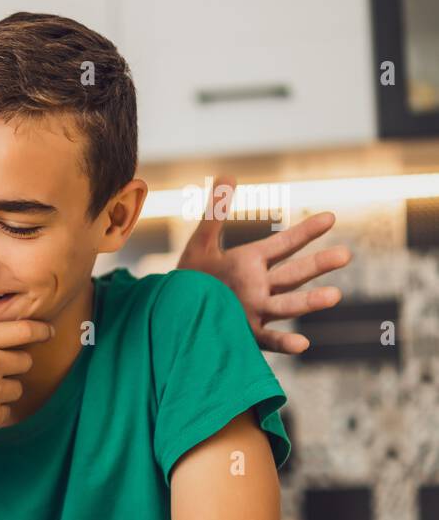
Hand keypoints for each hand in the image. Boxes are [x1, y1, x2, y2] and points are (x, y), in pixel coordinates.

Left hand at [177, 174, 351, 353]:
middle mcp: (259, 286)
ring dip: (310, 302)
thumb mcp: (202, 243)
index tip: (330, 217)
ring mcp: (255, 310)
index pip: (284, 244)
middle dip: (318, 264)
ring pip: (287, 305)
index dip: (305, 232)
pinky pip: (267, 339)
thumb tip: (228, 175)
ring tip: (334, 295)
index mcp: (251, 263)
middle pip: (294, 274)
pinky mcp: (244, 333)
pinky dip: (284, 342)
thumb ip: (216, 212)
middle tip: (345, 254)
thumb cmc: (190, 279)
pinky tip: (303, 344)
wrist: (175, 314)